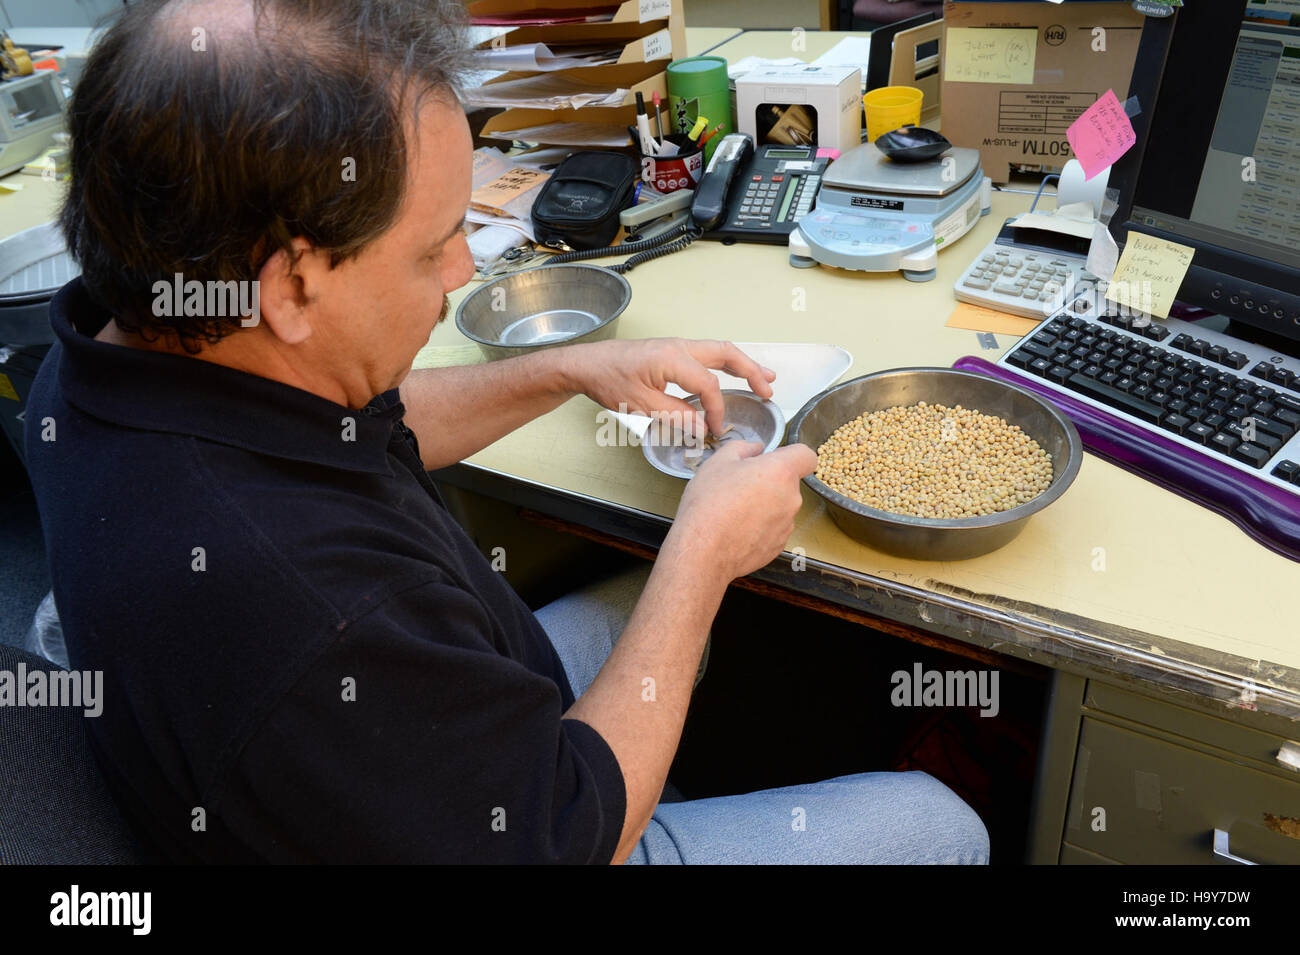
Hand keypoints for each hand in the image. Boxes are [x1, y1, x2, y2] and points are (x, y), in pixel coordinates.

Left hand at [564, 338, 775, 437]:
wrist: (586, 364)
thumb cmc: (608, 380)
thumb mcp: (641, 406)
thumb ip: (676, 416)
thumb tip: (703, 427)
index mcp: (672, 358)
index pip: (709, 385)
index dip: (717, 410)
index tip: (717, 429)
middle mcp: (679, 346)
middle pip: (726, 354)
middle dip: (751, 371)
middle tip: (769, 388)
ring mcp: (676, 346)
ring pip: (719, 351)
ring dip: (743, 364)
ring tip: (765, 378)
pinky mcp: (671, 351)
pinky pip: (706, 355)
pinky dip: (725, 364)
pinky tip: (733, 375)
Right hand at [667, 439, 818, 584]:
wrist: (703, 551)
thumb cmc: (709, 504)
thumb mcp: (718, 462)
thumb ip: (743, 448)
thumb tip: (756, 449)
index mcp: (780, 472)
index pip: (806, 456)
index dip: (792, 454)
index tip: (774, 459)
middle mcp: (791, 498)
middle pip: (789, 482)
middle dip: (769, 481)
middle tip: (740, 486)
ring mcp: (787, 524)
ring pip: (781, 506)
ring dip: (765, 504)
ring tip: (735, 510)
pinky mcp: (779, 545)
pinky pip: (774, 527)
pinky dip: (761, 526)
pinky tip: (737, 528)